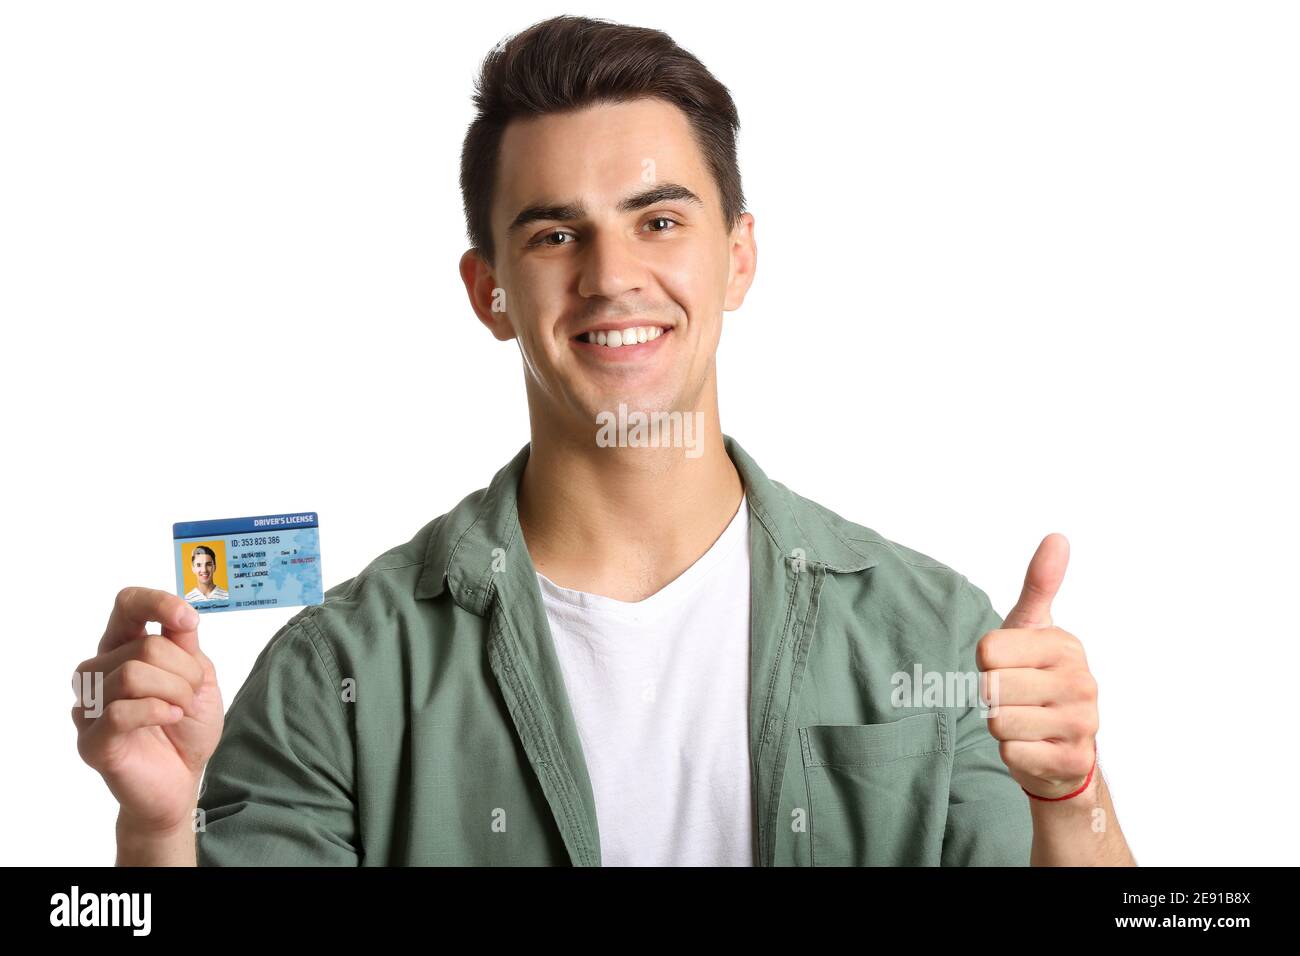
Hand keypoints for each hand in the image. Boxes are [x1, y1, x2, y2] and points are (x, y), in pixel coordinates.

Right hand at [72, 587, 224, 834]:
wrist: (183, 779)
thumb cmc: (186, 725)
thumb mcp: (198, 677)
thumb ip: (185, 645)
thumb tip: (179, 615)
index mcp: (124, 648)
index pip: (127, 605)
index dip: (157, 604)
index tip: (188, 622)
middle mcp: (99, 671)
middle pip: (146, 647)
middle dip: (185, 672)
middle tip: (190, 696)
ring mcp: (91, 705)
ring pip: (134, 674)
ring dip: (175, 693)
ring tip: (180, 711)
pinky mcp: (92, 739)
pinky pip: (122, 710)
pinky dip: (158, 712)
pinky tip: (170, 719)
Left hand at [976, 534, 1098, 798]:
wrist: (1064, 748)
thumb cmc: (1038, 679)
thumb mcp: (1033, 630)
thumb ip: (1040, 585)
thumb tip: (1057, 537)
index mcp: (1065, 645)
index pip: (987, 651)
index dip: (987, 663)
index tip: (1009, 667)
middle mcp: (1081, 682)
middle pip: (990, 688)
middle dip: (992, 697)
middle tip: (1016, 698)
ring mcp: (1082, 723)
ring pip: (998, 722)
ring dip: (1002, 726)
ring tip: (1025, 721)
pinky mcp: (1072, 760)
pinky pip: (1011, 754)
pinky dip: (1013, 754)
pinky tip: (1034, 746)